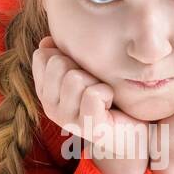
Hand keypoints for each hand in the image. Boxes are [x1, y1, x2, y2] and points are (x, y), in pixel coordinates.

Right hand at [31, 37, 149, 173]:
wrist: (131, 131)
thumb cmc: (107, 97)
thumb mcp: (82, 72)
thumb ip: (62, 55)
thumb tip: (46, 41)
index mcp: (45, 92)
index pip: (42, 56)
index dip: (66, 55)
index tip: (82, 71)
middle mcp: (50, 108)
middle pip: (58, 63)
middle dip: (83, 68)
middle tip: (95, 85)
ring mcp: (67, 120)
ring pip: (75, 78)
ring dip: (96, 81)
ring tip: (103, 95)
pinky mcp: (89, 128)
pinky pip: (92, 94)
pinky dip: (107, 93)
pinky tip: (110, 104)